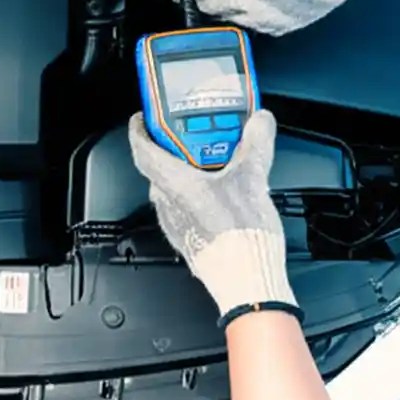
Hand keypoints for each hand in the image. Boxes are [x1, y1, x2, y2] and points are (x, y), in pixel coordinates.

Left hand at [127, 110, 294, 315]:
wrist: (246, 281)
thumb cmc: (240, 237)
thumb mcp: (253, 179)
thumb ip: (256, 144)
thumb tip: (260, 121)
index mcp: (173, 183)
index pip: (141, 149)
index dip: (139, 130)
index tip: (142, 119)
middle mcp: (166, 204)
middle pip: (158, 168)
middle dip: (172, 149)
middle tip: (191, 136)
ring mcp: (175, 225)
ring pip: (171, 190)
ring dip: (186, 174)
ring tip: (213, 164)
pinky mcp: (188, 241)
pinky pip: (183, 210)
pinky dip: (195, 196)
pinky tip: (218, 197)